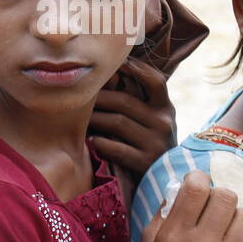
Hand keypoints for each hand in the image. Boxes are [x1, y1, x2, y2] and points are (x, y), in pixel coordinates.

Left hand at [89, 56, 176, 185]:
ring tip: (77, 118)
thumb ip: (136, 102)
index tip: (116, 61)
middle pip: (124, 102)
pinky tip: (90, 141)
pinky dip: (100, 143)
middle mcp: (164, 122)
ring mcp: (156, 143)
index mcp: (165, 108)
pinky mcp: (145, 162)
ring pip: (117, 123)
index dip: (137, 68)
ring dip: (93, 119)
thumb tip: (106, 75)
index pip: (156, 81)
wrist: (163, 180)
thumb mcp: (150, 121)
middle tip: (77, 96)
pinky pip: (116, 148)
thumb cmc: (146, 143)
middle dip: (98, 98)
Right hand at [135, 170, 242, 241]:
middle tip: (208, 206)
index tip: (195, 182)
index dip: (197, 178)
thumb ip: (165, 211)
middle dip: (216, 196)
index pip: (197, 189)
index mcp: (173, 238)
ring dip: (231, 216)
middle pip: (226, 196)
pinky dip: (239, 239)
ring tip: (219, 227)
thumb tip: (186, 183)